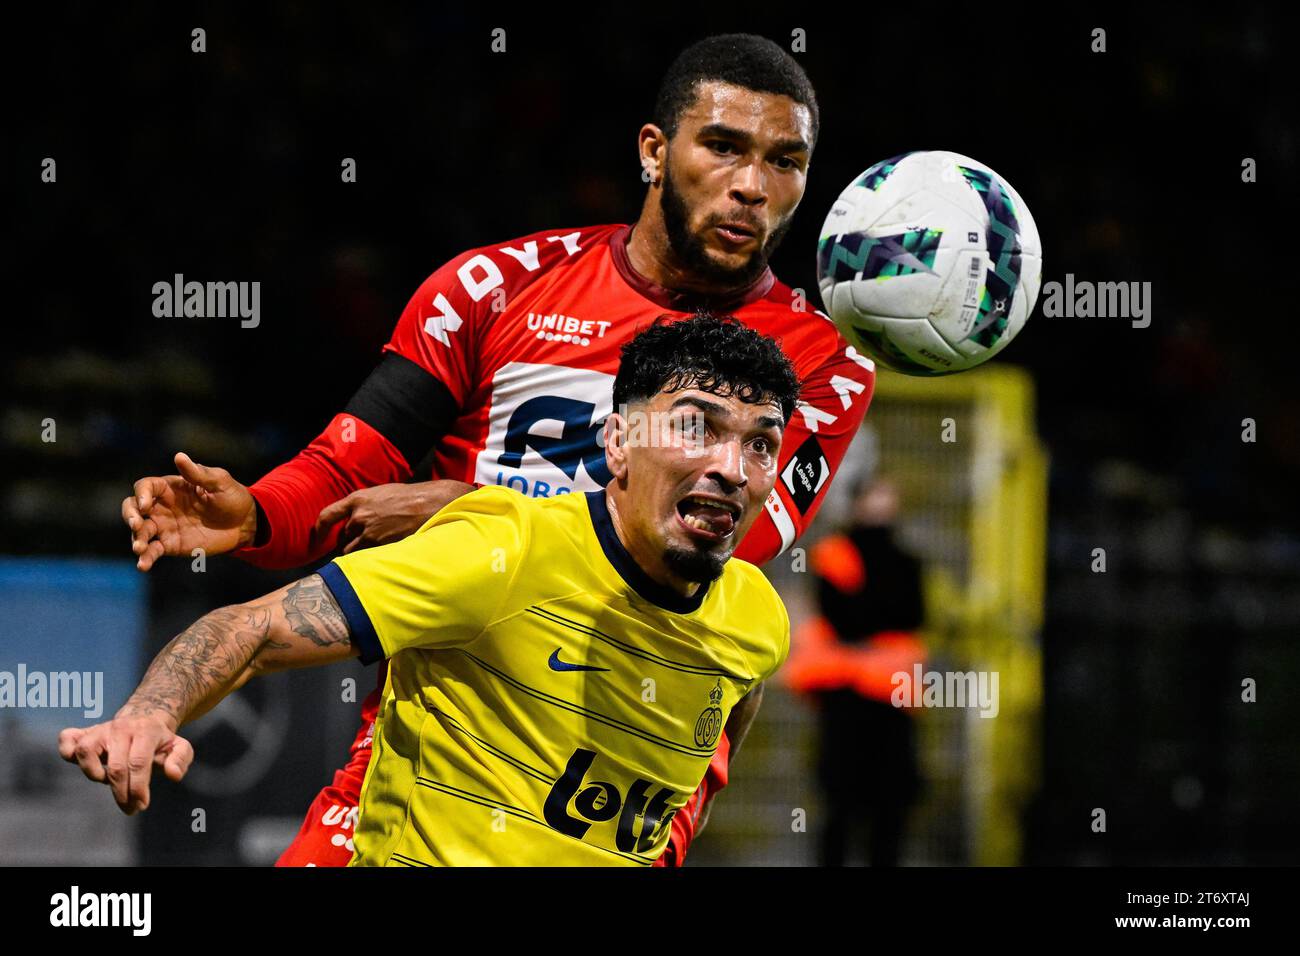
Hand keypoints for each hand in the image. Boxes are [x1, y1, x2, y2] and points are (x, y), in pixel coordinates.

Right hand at [58, 714, 194, 814]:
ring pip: (85, 750)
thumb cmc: (160, 740)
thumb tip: (173, 775)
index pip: (138, 763)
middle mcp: (120, 728)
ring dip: (93, 773)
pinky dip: (67, 752)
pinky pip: (67, 739)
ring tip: (106, 780)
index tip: (141, 805)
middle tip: (130, 807)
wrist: (144, 717)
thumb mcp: (179, 746)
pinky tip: (84, 765)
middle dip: (122, 793)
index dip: (138, 788)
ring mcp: (100, 729)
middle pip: (115, 766)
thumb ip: (180, 759)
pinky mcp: (84, 732)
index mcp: (145, 731)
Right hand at [122, 453, 257, 570]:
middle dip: (130, 515)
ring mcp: (165, 527)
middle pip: (134, 508)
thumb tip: (179, 456)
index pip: (146, 487)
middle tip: (137, 525)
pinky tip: (143, 565)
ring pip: (140, 532)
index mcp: (171, 488)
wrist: (245, 524)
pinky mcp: (171, 545)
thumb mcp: (220, 482)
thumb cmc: (232, 497)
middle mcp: (163, 507)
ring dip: (136, 539)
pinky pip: (153, 551)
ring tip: (140, 548)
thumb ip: (198, 473)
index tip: (147, 504)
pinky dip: (145, 559)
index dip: (141, 494)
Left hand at [315, 480, 474, 553]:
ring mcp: (369, 531)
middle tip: (360, 544)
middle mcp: (359, 516)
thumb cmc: (408, 497)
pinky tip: (379, 555)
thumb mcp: (380, 493)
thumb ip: (364, 505)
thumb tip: (355, 518)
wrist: (428, 504)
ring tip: (371, 551)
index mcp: (358, 499)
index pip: (328, 515)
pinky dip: (368, 558)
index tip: (320, 536)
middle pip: (342, 536)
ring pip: (351, 550)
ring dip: (357, 552)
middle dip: (348, 541)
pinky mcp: (379, 544)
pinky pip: (365, 556)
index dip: (321, 528)